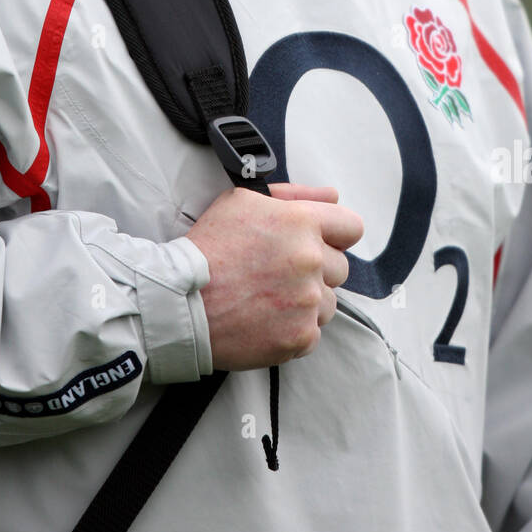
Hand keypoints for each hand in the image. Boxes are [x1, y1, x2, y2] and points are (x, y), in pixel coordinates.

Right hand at [186, 182, 363, 370]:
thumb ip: (295, 195)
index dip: (335, 235)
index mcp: (302, 222)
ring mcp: (308, 301)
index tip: (319, 244)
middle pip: (340, 267)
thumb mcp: (243, 202)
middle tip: (279, 273)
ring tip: (269, 298)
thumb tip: (332, 196)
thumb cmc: (208, 248)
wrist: (180, 301)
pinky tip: (266, 320)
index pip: (351, 227)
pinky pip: (313, 331)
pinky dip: (294, 329)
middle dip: (317, 269)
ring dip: (307, 301)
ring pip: (329, 301)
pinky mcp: (300, 336)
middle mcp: (312, 260)